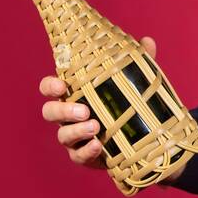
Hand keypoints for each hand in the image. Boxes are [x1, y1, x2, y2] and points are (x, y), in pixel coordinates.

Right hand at [39, 34, 156, 170]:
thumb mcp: (133, 84)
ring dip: (77, 131)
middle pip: (50, 113)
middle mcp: (68, 117)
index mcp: (74, 95)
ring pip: (63, 136)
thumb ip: (137, 63)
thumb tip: (147, 40)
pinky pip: (78, 155)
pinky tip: (97, 145)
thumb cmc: (126, 105)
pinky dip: (86, 151)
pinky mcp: (83, 156)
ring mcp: (74, 138)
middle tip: (83, 110)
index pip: (50, 88)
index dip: (50, 86)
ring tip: (96, 127)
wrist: (139, 140)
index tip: (61, 85)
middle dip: (62, 111)